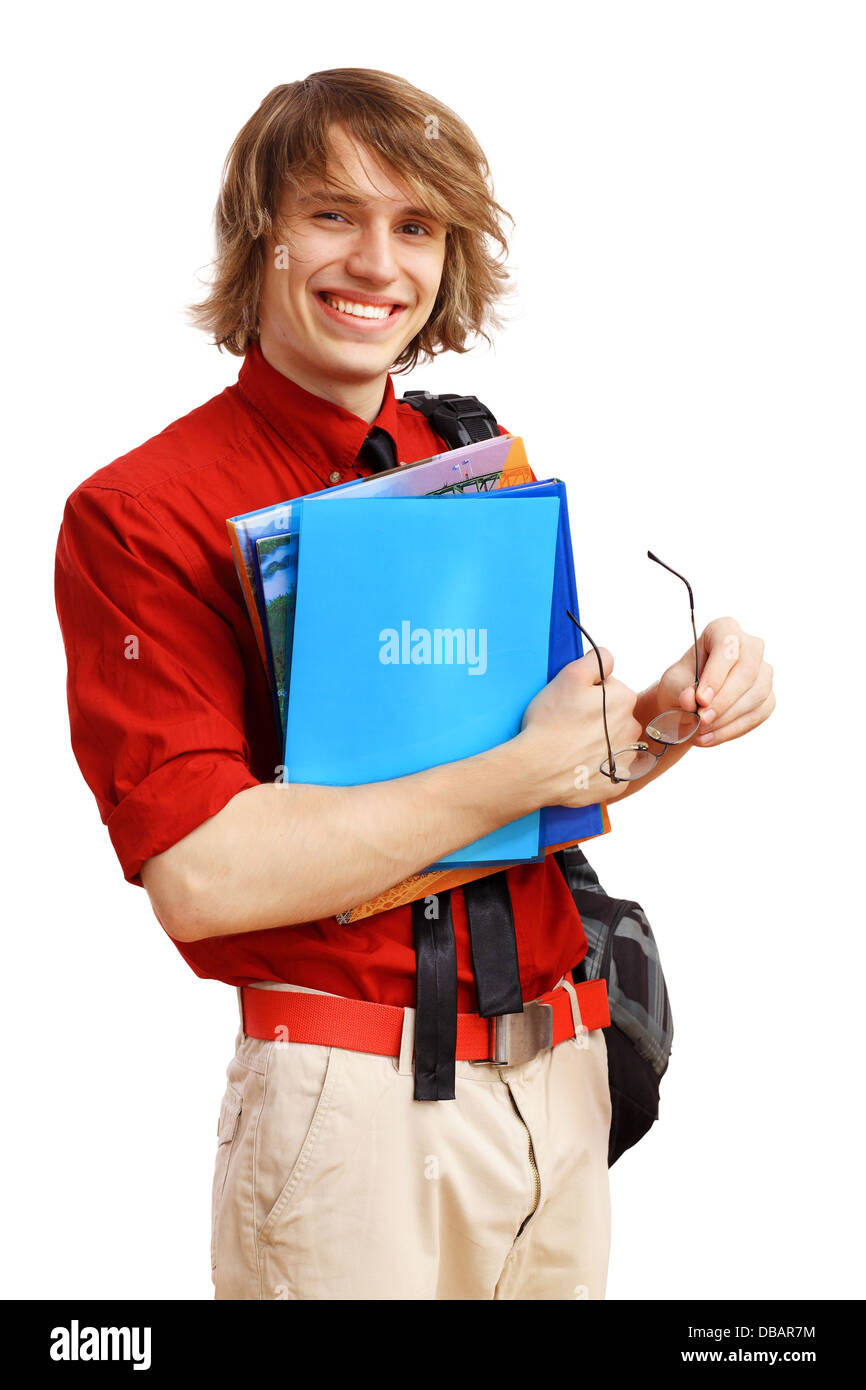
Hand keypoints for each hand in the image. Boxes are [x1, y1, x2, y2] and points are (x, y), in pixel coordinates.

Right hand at [520, 648, 642, 806]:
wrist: (535, 769)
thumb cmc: (550, 721)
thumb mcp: (570, 676)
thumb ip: (597, 660)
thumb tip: (610, 658)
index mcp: (624, 700)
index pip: (610, 688)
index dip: (589, 692)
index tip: (572, 702)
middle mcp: (633, 729)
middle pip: (614, 716)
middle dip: (597, 718)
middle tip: (569, 724)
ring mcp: (626, 759)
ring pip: (613, 743)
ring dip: (598, 743)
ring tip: (571, 746)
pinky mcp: (616, 783)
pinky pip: (609, 771)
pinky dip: (596, 768)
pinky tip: (577, 766)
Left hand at [656, 617, 774, 747]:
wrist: (689, 702)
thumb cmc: (682, 683)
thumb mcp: (672, 683)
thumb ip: (680, 689)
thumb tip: (690, 699)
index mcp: (724, 630)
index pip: (727, 646)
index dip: (716, 675)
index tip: (700, 700)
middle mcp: (750, 646)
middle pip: (747, 672)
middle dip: (723, 700)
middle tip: (700, 720)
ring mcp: (763, 672)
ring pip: (756, 695)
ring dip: (727, 719)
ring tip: (699, 732)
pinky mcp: (768, 697)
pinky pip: (758, 714)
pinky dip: (732, 730)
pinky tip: (709, 738)